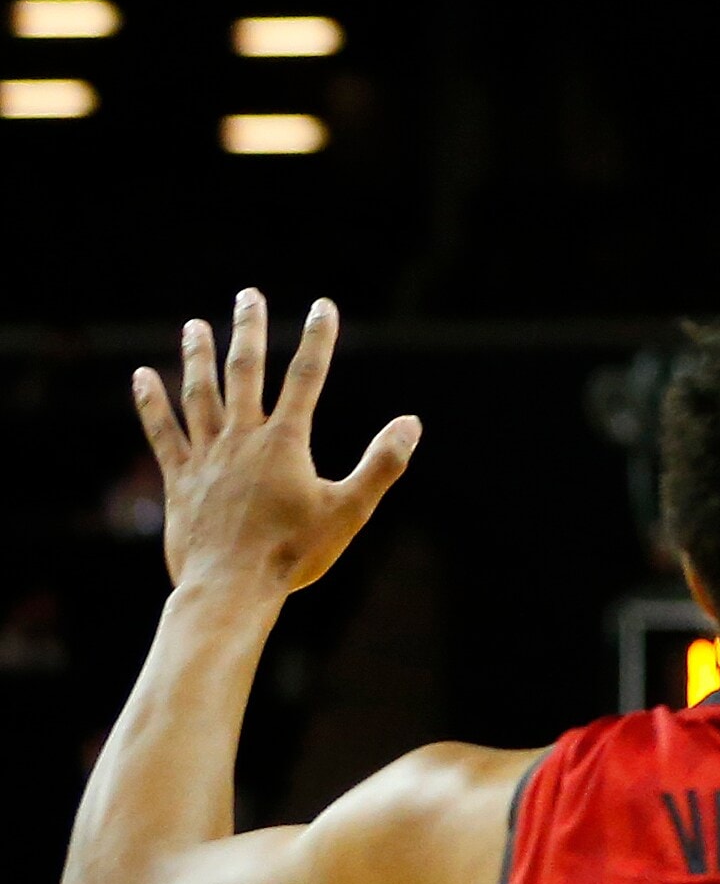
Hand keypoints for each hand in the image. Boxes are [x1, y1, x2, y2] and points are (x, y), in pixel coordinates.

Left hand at [134, 295, 420, 598]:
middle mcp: (242, 439)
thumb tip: (412, 424)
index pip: (306, 377)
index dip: (318, 339)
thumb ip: (381, 464)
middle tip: (248, 295)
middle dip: (249, 331)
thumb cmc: (294, 553)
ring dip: (197, 356)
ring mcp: (206, 457)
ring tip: (195, 325)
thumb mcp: (349, 510)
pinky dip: (151, 403)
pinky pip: (162, 433)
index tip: (323, 306)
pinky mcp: (179, 479)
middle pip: (245, 372)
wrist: (230, 589)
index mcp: (285, 442)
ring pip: (200, 395)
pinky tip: (142, 377)